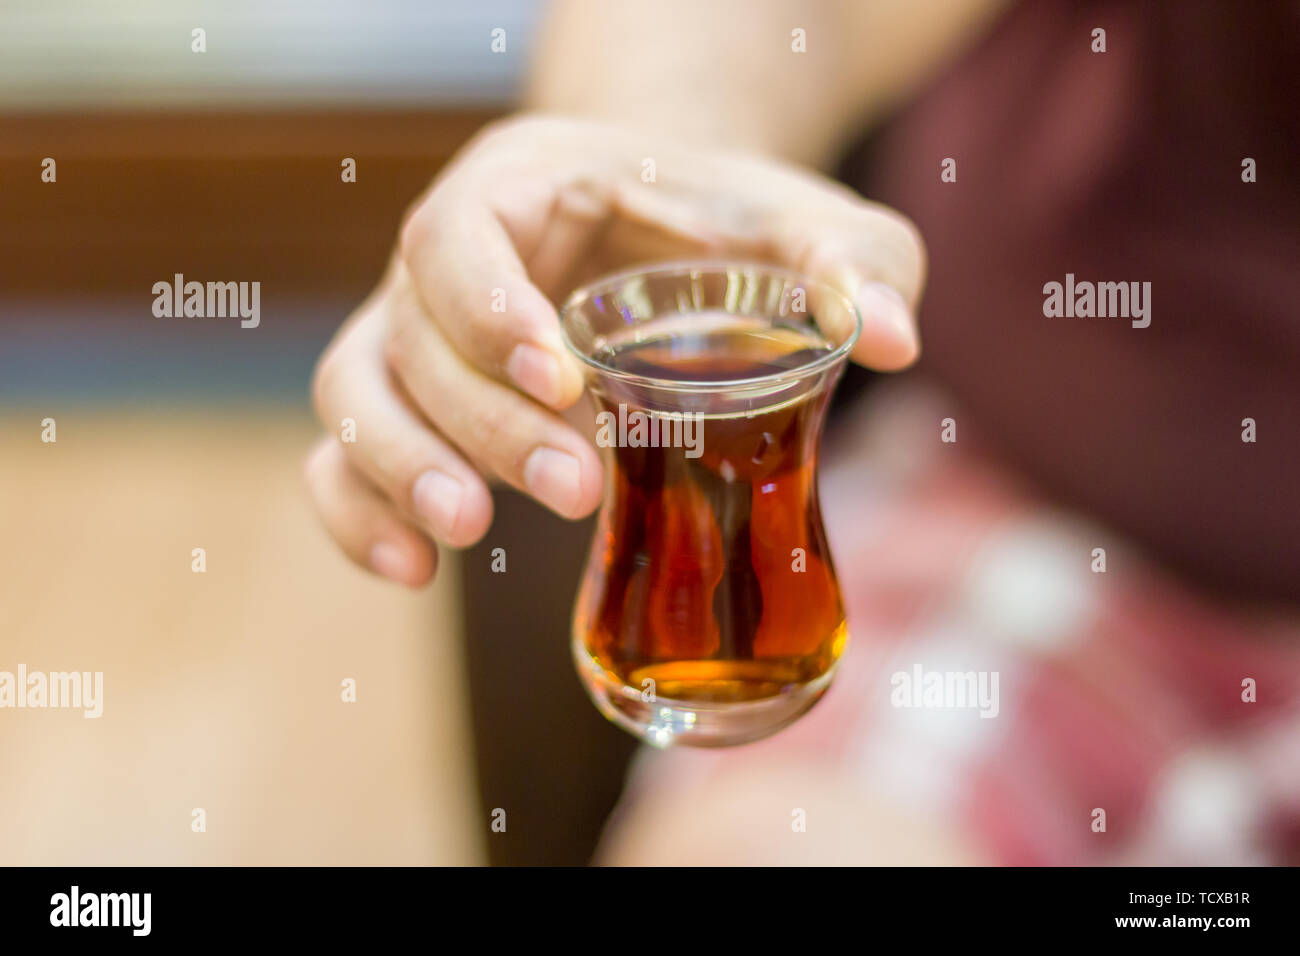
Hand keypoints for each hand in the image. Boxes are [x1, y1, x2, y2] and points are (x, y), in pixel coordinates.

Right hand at [304, 114, 925, 585]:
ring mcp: (415, 333)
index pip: (458, 239)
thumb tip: (897, 341)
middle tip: (575, 488)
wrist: (662, 223)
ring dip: (399, 472)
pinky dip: (358, 514)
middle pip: (408, 337)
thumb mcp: (801, 225)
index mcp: (520, 188)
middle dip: (483, 423)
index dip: (488, 313)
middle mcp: (445, 262)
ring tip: (472, 535)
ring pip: (353, 396)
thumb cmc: (723, 219)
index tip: (565, 382)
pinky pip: (341, 454)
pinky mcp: (415, 403)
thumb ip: (855, 263)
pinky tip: (415, 573)